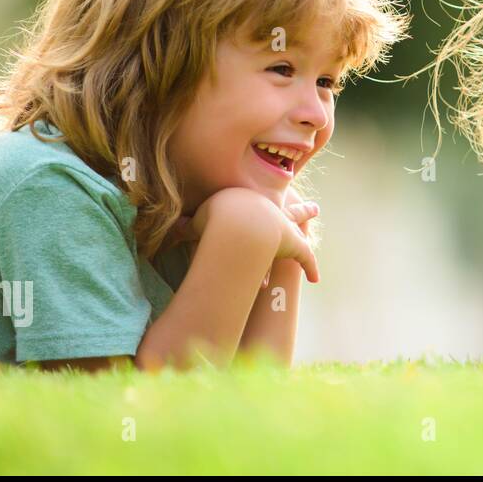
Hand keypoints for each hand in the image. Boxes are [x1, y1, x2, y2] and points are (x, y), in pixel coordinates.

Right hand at [177, 187, 320, 283]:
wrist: (234, 222)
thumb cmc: (215, 221)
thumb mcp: (198, 225)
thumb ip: (184, 229)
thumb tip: (164, 231)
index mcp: (253, 208)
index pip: (263, 206)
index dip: (269, 206)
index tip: (277, 202)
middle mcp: (273, 215)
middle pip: (291, 211)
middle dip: (302, 209)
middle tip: (314, 207)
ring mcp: (286, 229)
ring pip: (302, 230)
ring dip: (311, 232)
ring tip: (318, 234)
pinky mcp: (294, 246)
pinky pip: (306, 258)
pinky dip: (311, 268)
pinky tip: (315, 279)